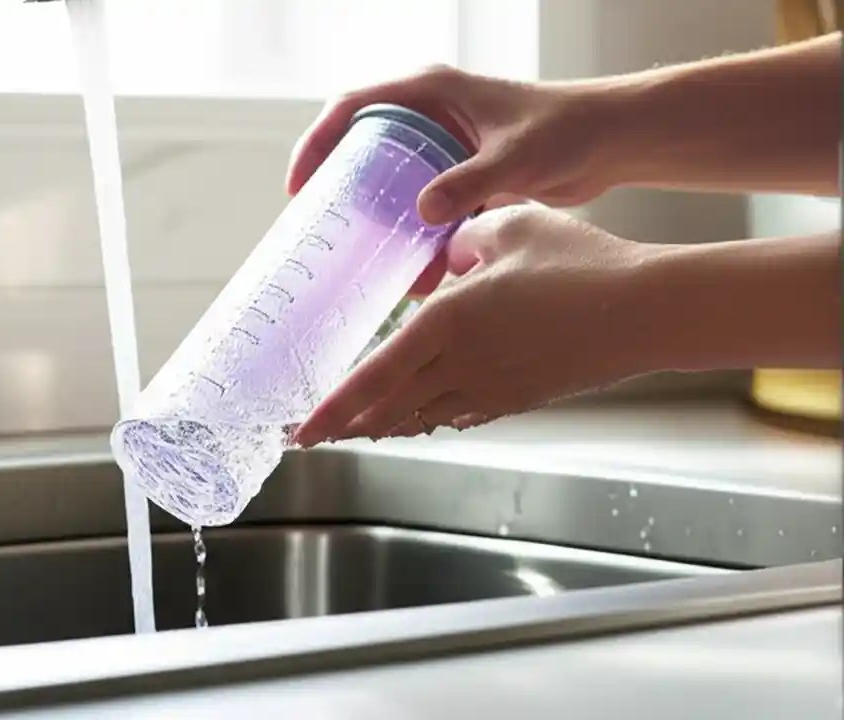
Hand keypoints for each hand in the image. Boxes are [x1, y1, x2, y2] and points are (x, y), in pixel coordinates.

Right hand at [286, 66, 617, 294]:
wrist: (614, 142)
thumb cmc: (570, 129)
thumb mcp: (514, 157)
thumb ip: (469, 183)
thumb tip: (422, 215)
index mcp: (431, 90)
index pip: (352, 107)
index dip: (317, 143)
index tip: (300, 186)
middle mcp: (431, 113)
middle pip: (363, 148)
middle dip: (341, 191)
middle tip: (322, 232)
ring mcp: (446, 144)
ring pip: (393, 182)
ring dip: (381, 222)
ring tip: (369, 263)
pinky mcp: (463, 173)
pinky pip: (423, 205)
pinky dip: (417, 237)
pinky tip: (418, 275)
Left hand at [293, 205, 655, 446]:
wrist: (647, 312)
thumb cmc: (583, 264)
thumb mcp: (512, 227)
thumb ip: (464, 236)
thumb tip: (446, 251)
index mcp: (449, 323)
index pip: (374, 375)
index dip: (331, 409)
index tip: (298, 430)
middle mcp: (462, 365)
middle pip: (387, 410)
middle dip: (343, 426)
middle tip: (306, 435)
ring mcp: (491, 389)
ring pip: (419, 417)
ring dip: (382, 425)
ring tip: (353, 429)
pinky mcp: (518, 397)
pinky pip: (458, 414)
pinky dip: (428, 418)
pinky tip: (421, 417)